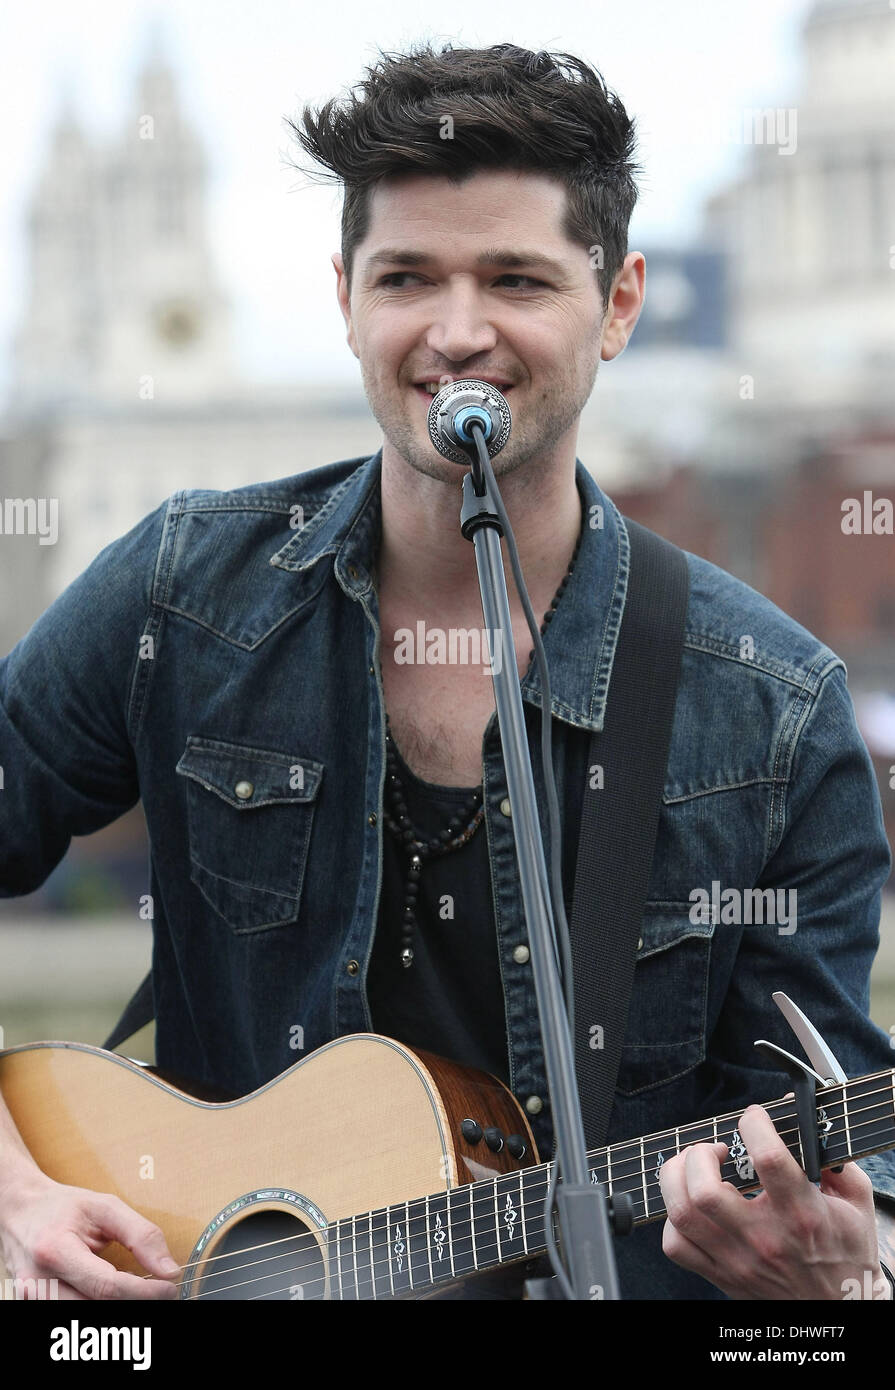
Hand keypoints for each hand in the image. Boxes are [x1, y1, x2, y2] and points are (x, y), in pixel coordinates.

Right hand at [0, 1171, 180, 1299]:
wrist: (19, 1210)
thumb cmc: (63, 1207)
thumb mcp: (106, 1208)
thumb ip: (140, 1235)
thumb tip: (168, 1268)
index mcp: (55, 1250)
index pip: (106, 1286)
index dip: (143, 1292)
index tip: (169, 1288)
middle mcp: (38, 1282)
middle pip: (96, 1306)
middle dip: (134, 1301)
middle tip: (160, 1291)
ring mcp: (31, 1298)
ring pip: (84, 1315)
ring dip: (116, 1304)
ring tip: (137, 1289)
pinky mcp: (31, 1305)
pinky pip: (72, 1312)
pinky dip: (96, 1304)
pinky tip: (111, 1293)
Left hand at [657, 1103, 888, 1299]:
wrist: (841, 1311)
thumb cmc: (848, 1255)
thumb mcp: (857, 1203)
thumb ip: (834, 1159)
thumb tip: (804, 1116)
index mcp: (802, 1215)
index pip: (767, 1159)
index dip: (754, 1124)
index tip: (755, 1117)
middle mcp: (764, 1239)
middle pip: (705, 1189)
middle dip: (701, 1154)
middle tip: (717, 1150)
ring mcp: (738, 1260)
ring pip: (683, 1213)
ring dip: (679, 1178)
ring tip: (696, 1168)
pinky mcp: (722, 1277)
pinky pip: (676, 1246)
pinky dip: (674, 1219)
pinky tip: (693, 1205)